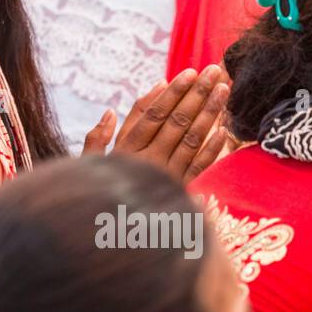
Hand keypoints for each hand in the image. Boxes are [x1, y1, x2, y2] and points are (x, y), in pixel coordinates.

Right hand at [83, 65, 229, 185]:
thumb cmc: (94, 196)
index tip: (187, 73)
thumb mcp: (86, 166)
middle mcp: (147, 162)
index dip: (171, 94)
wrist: (110, 240)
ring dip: (210, 113)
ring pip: (192, 140)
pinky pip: (199, 168)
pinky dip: (213, 149)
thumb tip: (110, 111)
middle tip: (215, 71)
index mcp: (125, 151)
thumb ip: (96, 138)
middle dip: (197, 94)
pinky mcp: (179, 192)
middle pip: (176, 122)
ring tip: (223, 90)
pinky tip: (225, 130)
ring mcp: (166, 177)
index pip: (152, 115)